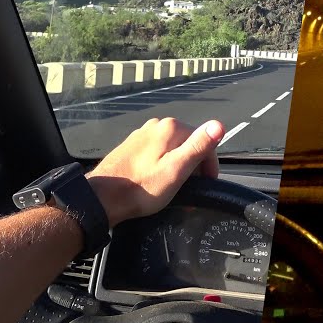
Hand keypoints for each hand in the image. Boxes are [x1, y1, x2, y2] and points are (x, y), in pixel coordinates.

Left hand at [86, 117, 223, 223]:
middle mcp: (156, 125)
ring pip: (172, 149)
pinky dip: (163, 166)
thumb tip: (219, 125)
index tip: (207, 186)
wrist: (102, 198)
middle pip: (188, 144)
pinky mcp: (132, 146)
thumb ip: (198, 146)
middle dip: (194, 166)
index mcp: (171, 128)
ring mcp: (142, 135)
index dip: (210, 165)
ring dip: (179, 167)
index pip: (204, 141)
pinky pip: (157, 153)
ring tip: (174, 189)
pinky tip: (156, 182)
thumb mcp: (176, 170)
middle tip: (190, 191)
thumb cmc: (142, 188)